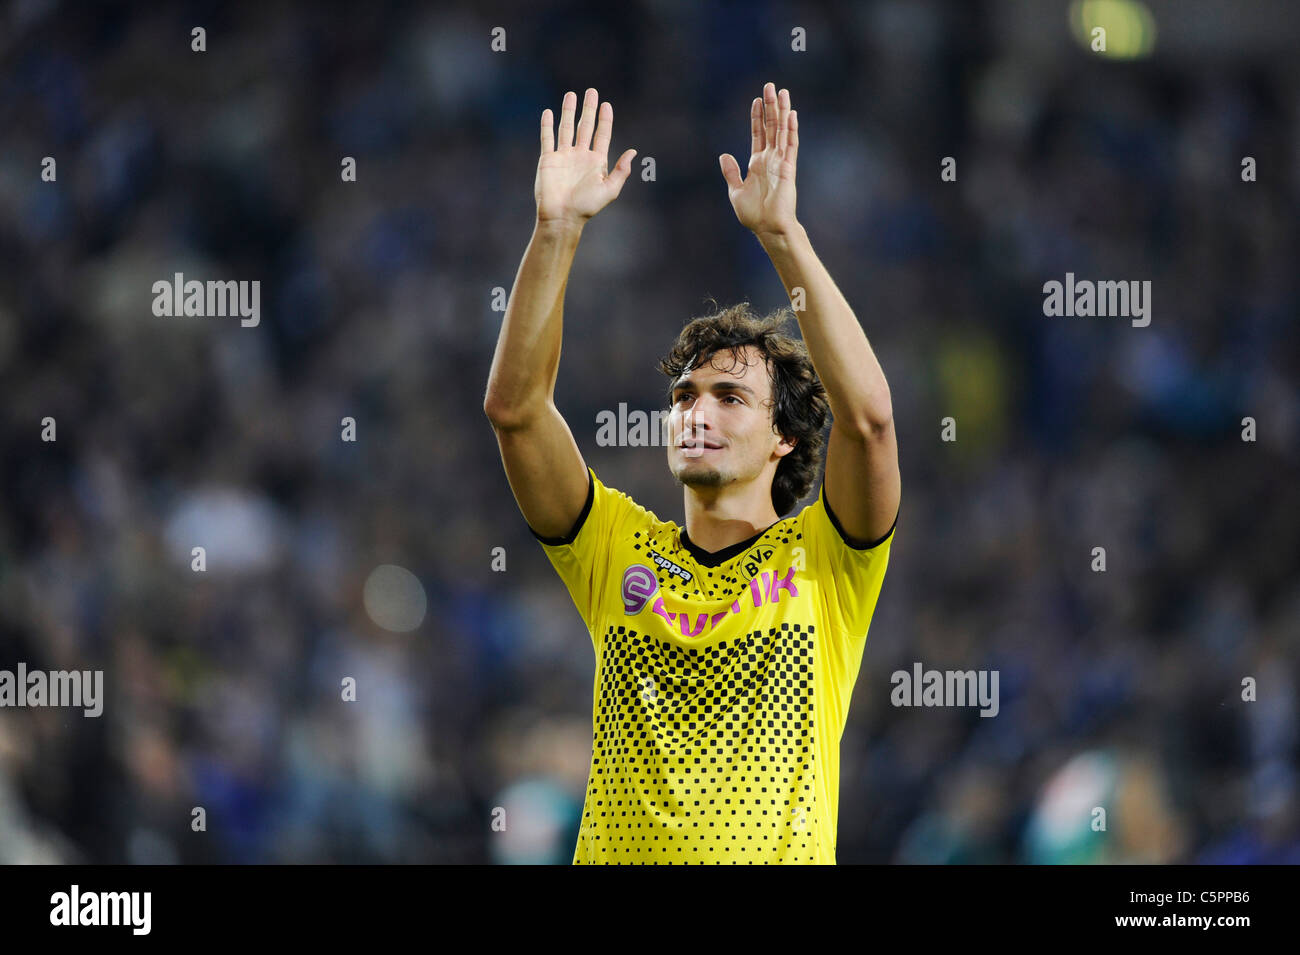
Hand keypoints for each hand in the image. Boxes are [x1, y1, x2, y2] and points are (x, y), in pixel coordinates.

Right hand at [536, 88, 636, 226]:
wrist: (562, 217)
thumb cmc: (587, 207)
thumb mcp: (609, 190)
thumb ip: (621, 170)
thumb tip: (634, 152)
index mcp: (596, 161)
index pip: (602, 135)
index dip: (605, 120)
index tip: (606, 105)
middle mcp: (580, 156)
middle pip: (585, 126)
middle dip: (588, 109)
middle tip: (591, 91)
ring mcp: (564, 156)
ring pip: (567, 128)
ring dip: (569, 111)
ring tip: (571, 94)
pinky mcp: (548, 159)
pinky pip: (547, 138)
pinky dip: (547, 125)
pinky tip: (549, 112)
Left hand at [719, 82, 798, 237]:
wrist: (767, 228)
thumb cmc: (753, 214)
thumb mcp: (735, 191)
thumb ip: (731, 172)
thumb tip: (724, 155)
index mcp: (757, 163)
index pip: (758, 134)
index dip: (756, 117)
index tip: (756, 100)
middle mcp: (770, 159)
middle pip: (770, 127)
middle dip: (770, 107)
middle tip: (770, 86)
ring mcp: (780, 162)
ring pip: (782, 131)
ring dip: (782, 112)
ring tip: (782, 92)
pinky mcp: (788, 168)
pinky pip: (790, 145)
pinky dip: (791, 130)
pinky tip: (792, 114)